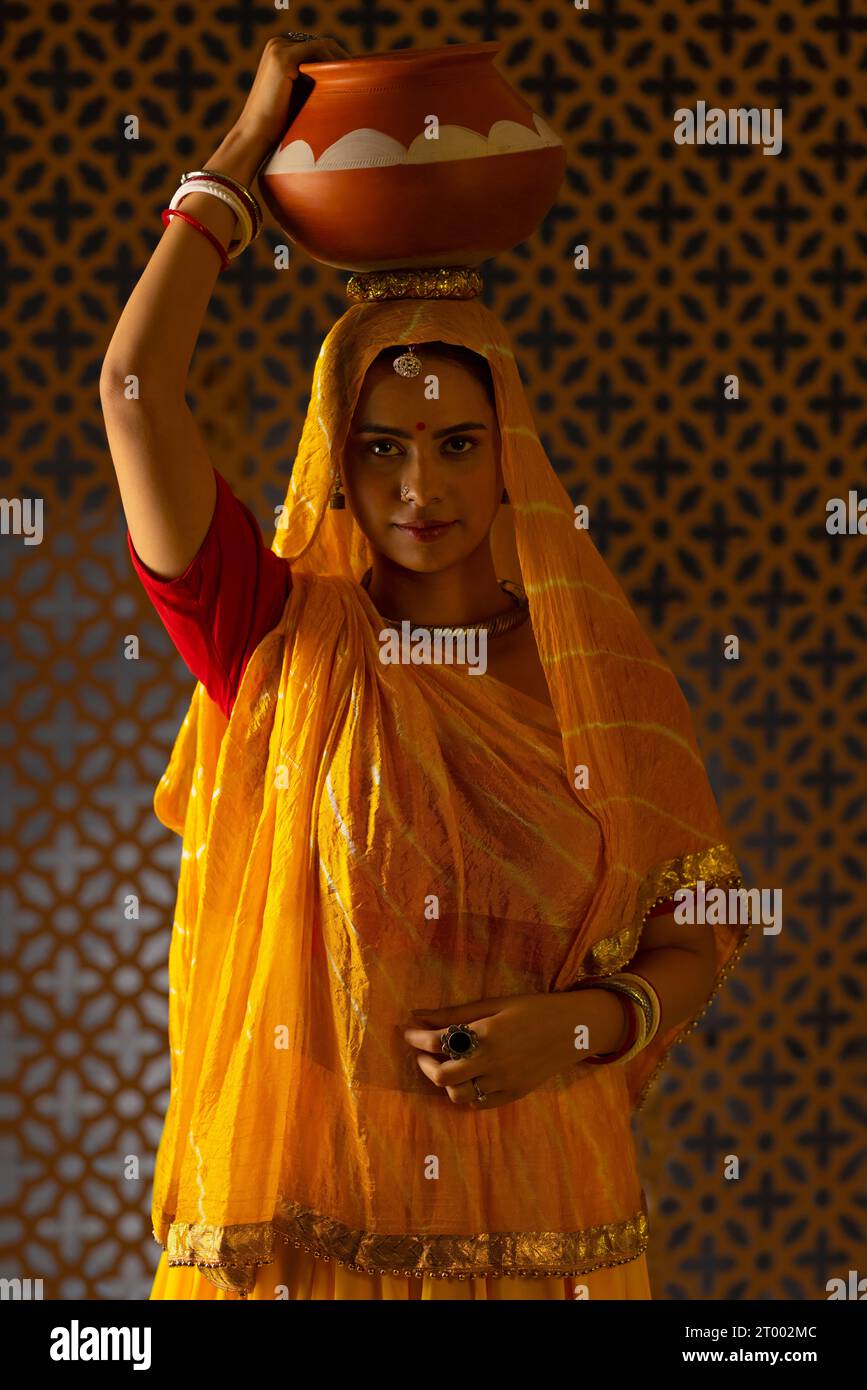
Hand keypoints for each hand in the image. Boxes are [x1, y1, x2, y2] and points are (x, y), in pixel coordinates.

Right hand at [233, 35, 351, 153]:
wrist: (256, 134)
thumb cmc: (277, 125)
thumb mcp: (299, 98)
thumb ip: (313, 85)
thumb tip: (342, 85)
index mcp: (279, 53)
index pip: (314, 49)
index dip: (335, 59)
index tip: (354, 75)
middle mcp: (276, 45)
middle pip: (319, 45)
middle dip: (341, 57)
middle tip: (362, 74)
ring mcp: (278, 49)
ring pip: (321, 45)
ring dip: (341, 58)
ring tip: (358, 75)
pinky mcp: (282, 58)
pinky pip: (317, 50)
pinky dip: (334, 60)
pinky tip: (346, 76)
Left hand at [402, 990, 619, 1109]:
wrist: (574, 1029)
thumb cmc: (534, 1008)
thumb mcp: (494, 1003)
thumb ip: (455, 1013)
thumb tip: (418, 1014)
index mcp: (487, 1035)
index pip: (438, 1042)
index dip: (417, 1038)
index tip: (408, 1031)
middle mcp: (493, 1063)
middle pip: (442, 1076)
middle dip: (425, 1063)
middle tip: (423, 1051)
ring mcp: (504, 1083)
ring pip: (458, 1096)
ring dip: (445, 1081)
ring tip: (444, 1064)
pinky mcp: (514, 1095)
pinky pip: (479, 1103)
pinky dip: (465, 1093)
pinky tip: (466, 1076)